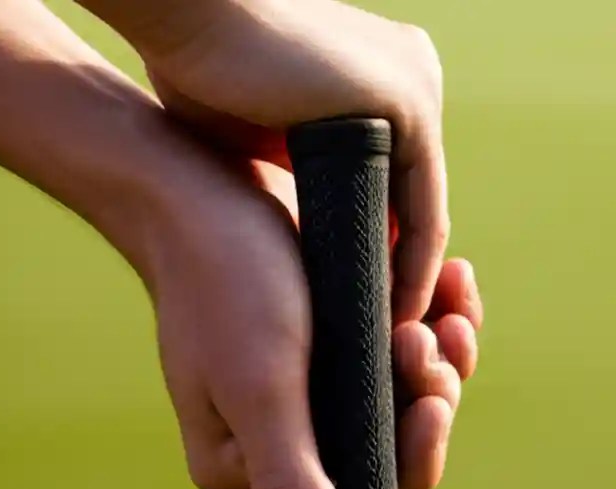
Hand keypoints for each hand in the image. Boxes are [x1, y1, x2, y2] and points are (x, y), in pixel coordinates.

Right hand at [121, 0, 449, 322]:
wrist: (189, 12)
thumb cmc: (202, 67)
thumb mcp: (267, 130)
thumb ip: (298, 163)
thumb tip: (299, 217)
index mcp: (384, 82)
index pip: (399, 183)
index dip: (383, 246)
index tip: (362, 300)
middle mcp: (414, 80)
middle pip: (418, 198)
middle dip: (399, 265)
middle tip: (380, 324)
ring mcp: (420, 90)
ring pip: (426, 210)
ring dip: (410, 276)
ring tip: (387, 330)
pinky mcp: (412, 108)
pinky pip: (423, 211)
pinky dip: (410, 265)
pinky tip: (391, 309)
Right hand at [145, 154, 480, 488]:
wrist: (196, 183)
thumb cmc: (223, 282)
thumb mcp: (264, 389)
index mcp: (259, 464)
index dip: (417, 449)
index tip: (433, 394)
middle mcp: (289, 432)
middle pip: (396, 438)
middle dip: (431, 388)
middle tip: (430, 335)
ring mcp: (314, 381)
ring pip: (409, 388)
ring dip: (441, 349)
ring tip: (445, 305)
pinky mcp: (335, 333)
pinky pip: (404, 341)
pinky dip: (437, 314)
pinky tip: (454, 283)